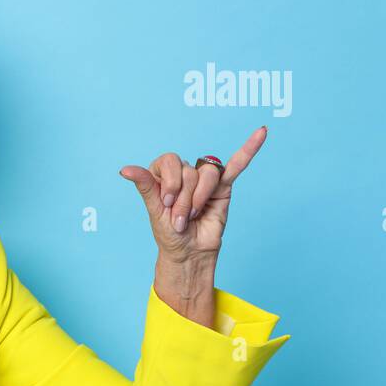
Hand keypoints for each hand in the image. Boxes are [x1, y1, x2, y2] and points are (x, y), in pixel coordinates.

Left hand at [119, 125, 266, 263]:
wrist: (188, 253)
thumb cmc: (169, 233)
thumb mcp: (154, 209)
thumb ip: (145, 185)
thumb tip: (124, 169)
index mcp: (162, 172)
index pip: (169, 161)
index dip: (169, 183)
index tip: (165, 204)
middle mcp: (184, 172)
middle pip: (188, 171)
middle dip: (183, 199)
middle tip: (180, 218)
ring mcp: (205, 178)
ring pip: (207, 174)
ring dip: (199, 198)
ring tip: (194, 215)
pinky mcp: (224, 187)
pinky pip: (237, 165)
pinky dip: (249, 149)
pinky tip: (261, 133)